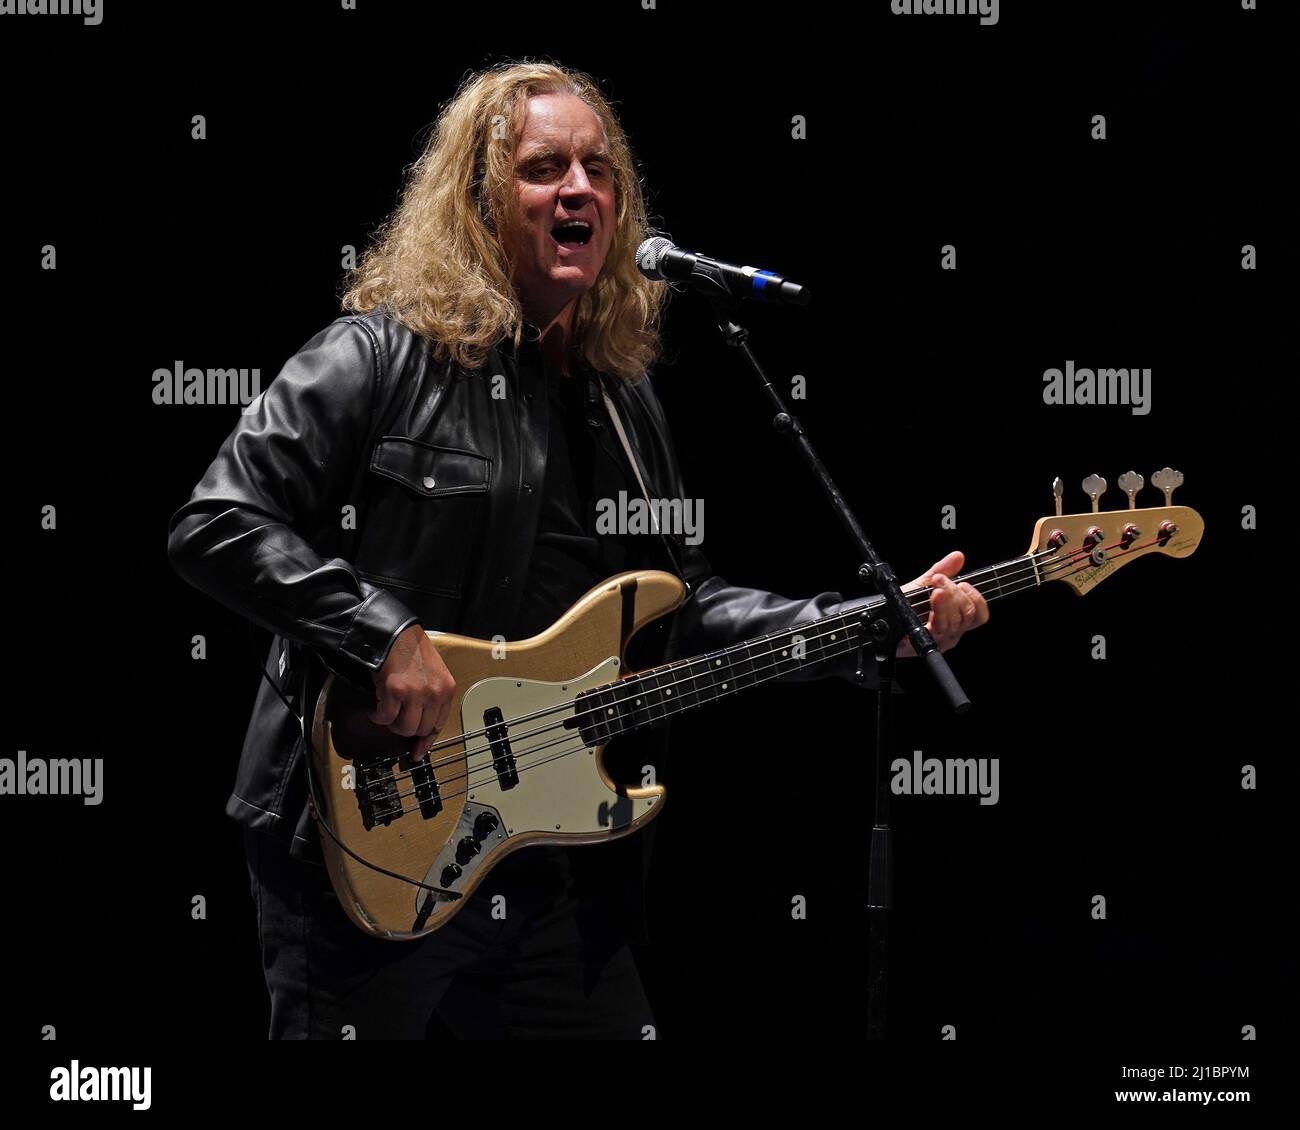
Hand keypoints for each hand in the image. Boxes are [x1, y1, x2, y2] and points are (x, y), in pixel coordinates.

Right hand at [369, 624, 456, 759]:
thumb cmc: (412, 650)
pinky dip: (378, 716)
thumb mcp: (434, 673)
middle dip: (405, 728)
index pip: (438, 725)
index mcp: (447, 689)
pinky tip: (376, 709)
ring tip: (386, 712)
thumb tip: (422, 724)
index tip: (417, 751)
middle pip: (420, 729)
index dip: (426, 741)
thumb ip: (432, 697)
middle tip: (395, 719)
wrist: (395, 634)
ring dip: (392, 724)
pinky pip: (385, 717)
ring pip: (404, 728)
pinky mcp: (395, 691)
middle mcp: (434, 693)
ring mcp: (416, 693)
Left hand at [895, 550, 988, 658]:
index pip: (980, 614)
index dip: (975, 596)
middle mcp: (952, 632)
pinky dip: (939, 610)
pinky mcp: (926, 642)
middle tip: (939, 580)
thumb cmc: (904, 605)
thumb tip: (958, 556)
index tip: (962, 583)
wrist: (882, 619)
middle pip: (968, 613)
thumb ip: (943, 571)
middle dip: (955, 592)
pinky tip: (934, 599)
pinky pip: (940, 628)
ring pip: (955, 621)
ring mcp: (940, 639)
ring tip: (935, 588)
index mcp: (957, 620)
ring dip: (946, 600)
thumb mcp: (924, 584)